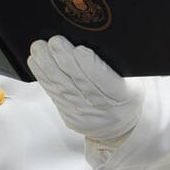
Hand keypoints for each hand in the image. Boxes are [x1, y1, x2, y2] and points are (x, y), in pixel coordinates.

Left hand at [28, 36, 143, 143]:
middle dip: (64, 59)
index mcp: (122, 96)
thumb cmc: (125, 99)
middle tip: (55, 41)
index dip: (91, 65)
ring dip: (47, 66)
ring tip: (39, 48)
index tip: (80, 49)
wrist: (118, 128)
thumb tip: (95, 41)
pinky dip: (43, 76)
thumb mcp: (133, 82)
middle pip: (79, 81)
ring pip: (62, 87)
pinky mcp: (68, 115)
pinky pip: (53, 94)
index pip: (105, 80)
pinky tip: (36, 62)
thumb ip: (116, 67)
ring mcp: (82, 113)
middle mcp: (100, 107)